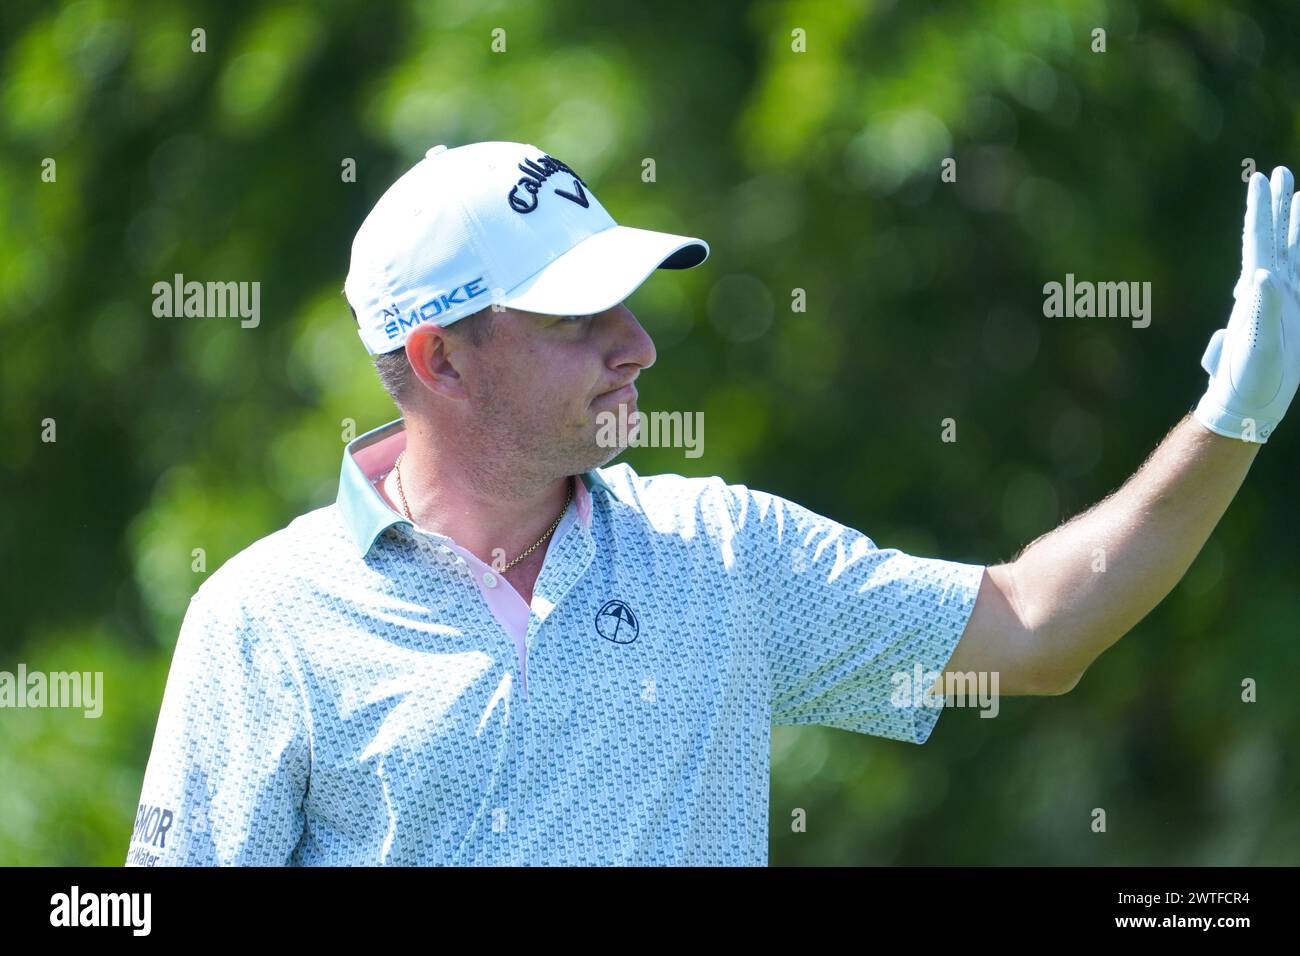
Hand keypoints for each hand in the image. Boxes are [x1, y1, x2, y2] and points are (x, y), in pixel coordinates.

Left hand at [1194, 167, 1299, 442]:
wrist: (1249, 403)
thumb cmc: (1247, 379)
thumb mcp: (1256, 345)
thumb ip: (1261, 310)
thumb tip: (1260, 274)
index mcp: (1255, 291)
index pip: (1258, 241)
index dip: (1259, 210)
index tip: (1258, 179)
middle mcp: (1265, 288)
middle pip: (1274, 237)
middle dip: (1276, 205)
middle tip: (1278, 171)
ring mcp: (1280, 298)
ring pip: (1290, 251)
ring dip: (1294, 223)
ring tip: (1298, 195)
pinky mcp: (1293, 312)